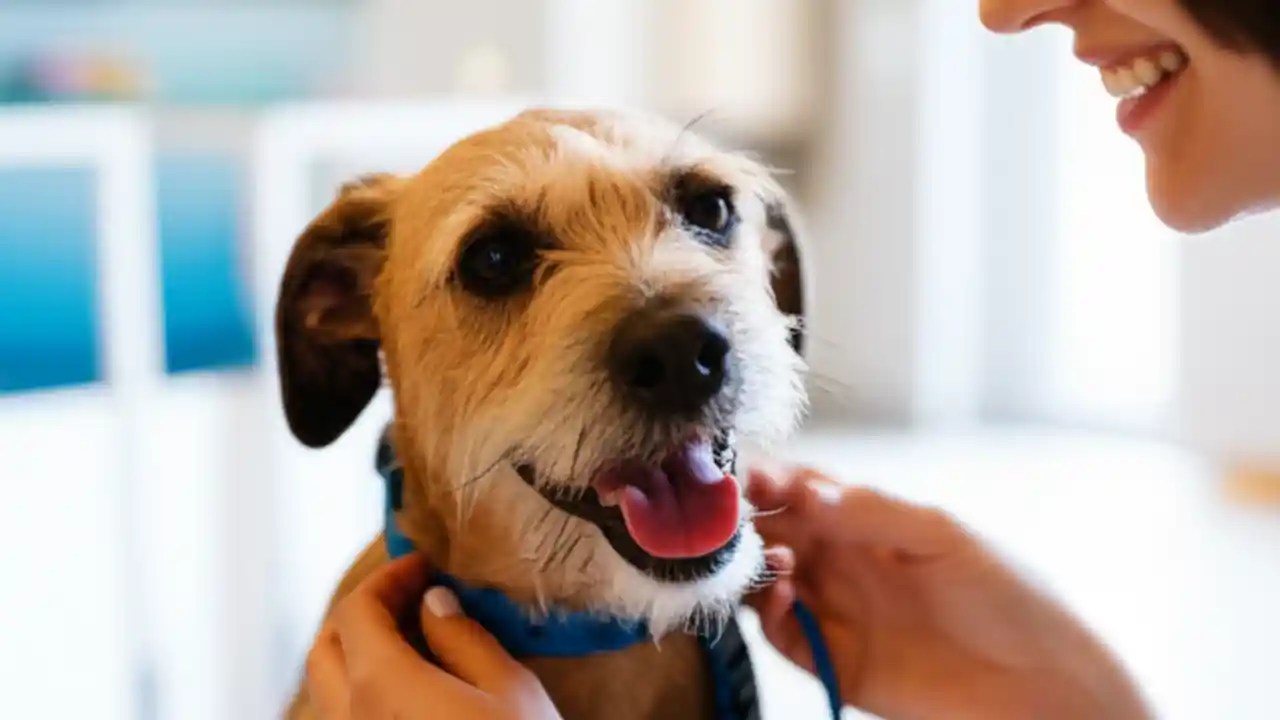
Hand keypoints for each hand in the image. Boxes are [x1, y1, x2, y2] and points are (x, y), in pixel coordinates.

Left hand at [305, 553, 561, 719]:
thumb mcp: (510, 689)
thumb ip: (463, 638)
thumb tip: (435, 605)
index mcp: (380, 685)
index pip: (358, 612)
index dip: (388, 578)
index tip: (421, 563)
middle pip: (326, 650)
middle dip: (361, 613)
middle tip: (409, 596)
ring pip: (330, 692)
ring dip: (358, 655)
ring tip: (412, 643)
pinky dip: (365, 693)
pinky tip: (411, 692)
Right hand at [747, 466, 1150, 719]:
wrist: (1043, 686)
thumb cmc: (1010, 598)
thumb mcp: (944, 536)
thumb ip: (872, 511)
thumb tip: (805, 491)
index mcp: (871, 523)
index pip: (803, 490)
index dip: (771, 479)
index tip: (743, 473)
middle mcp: (847, 564)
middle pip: (777, 533)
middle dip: (749, 520)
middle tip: (733, 518)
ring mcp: (839, 613)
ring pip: (770, 584)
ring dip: (756, 566)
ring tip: (770, 557)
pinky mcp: (836, 664)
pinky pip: (784, 638)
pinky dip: (769, 616)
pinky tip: (784, 596)